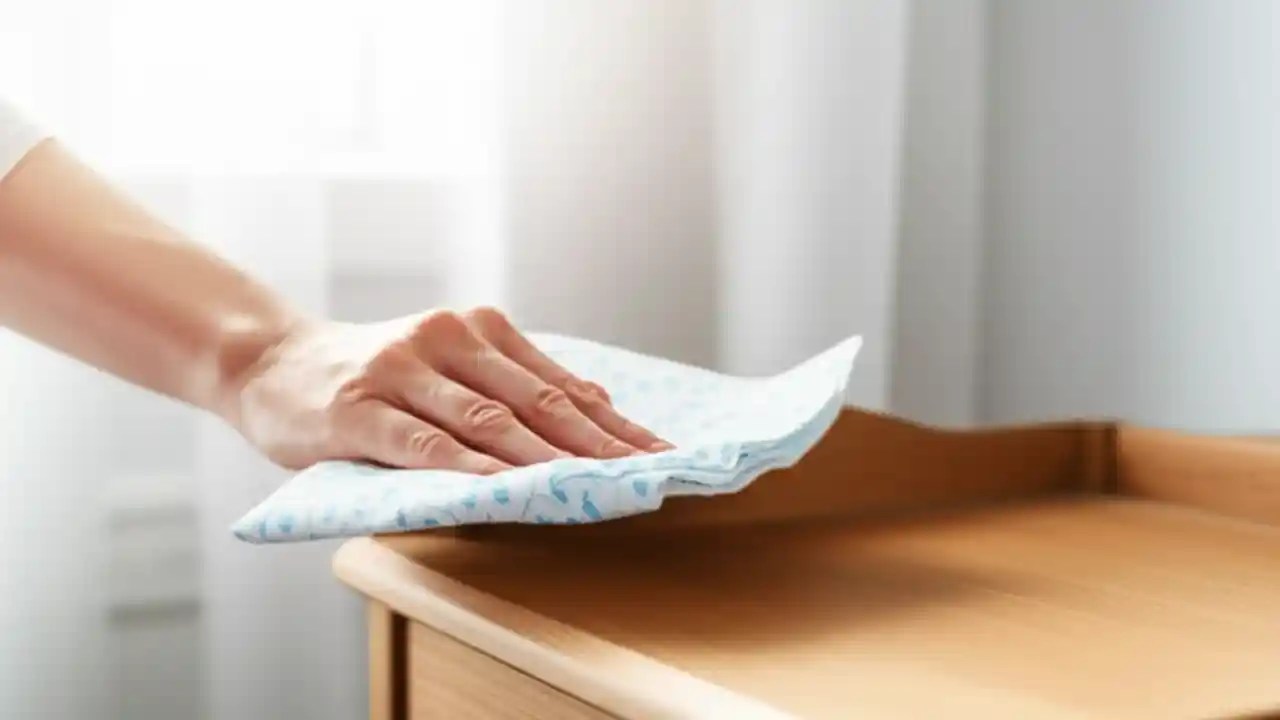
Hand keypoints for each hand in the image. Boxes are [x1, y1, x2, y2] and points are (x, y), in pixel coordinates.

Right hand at [223, 307, 672, 471]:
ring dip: (547, 459)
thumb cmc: (372, 379)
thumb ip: (505, 390)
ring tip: (596, 488)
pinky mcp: (358, 409)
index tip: (663, 454)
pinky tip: (507, 490)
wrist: (270, 363)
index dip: (615, 424)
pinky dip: (470, 469)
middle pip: (538, 401)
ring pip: (488, 421)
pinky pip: (423, 445)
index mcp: (479, 329)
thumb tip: (592, 424)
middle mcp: (447, 339)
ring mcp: (400, 371)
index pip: (562, 384)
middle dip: (599, 445)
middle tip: (648, 477)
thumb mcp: (446, 370)